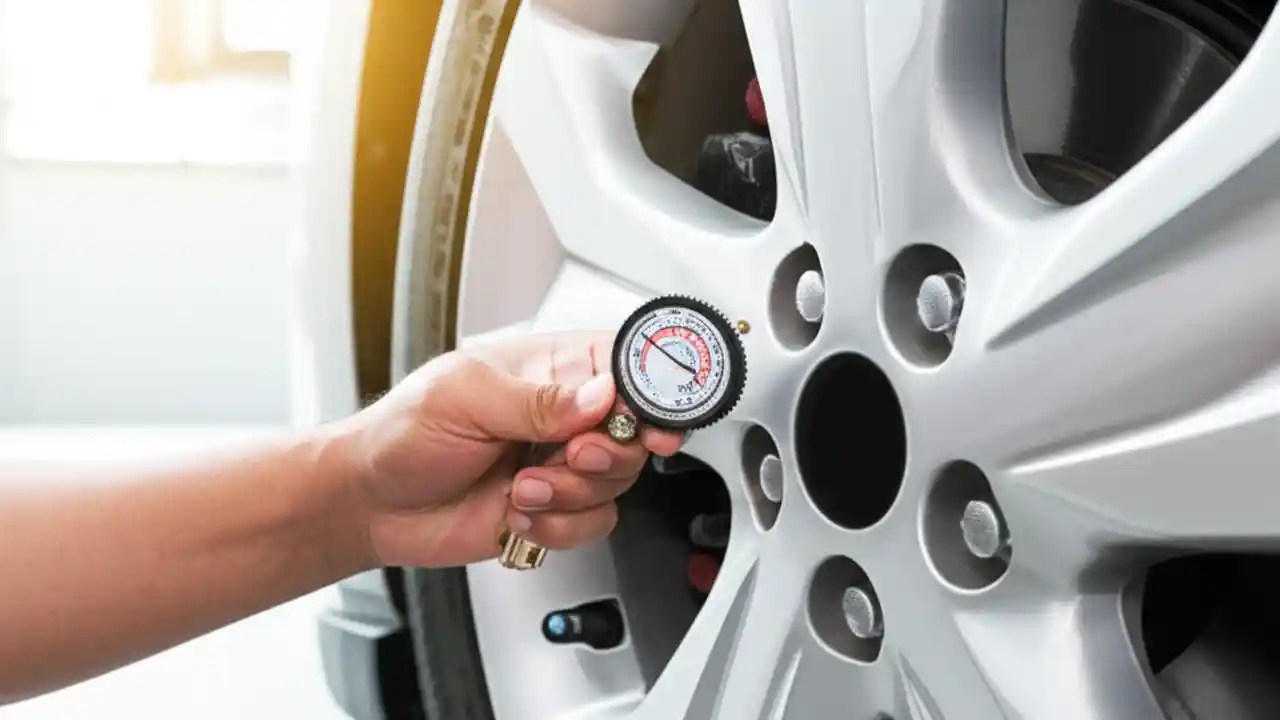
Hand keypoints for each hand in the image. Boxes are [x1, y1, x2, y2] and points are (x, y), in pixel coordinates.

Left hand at [335, 332, 683, 567]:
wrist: (373, 504)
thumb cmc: (403, 434)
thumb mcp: (463, 397)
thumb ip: (536, 399)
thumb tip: (599, 395)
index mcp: (548, 368)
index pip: (624, 365)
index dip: (651, 390)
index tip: (650, 420)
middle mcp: (563, 414)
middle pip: (635, 429)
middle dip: (608, 453)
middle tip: (568, 456)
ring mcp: (561, 462)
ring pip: (618, 481)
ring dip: (571, 493)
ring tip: (521, 487)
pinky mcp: (555, 508)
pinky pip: (594, 522)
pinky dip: (559, 527)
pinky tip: (519, 514)